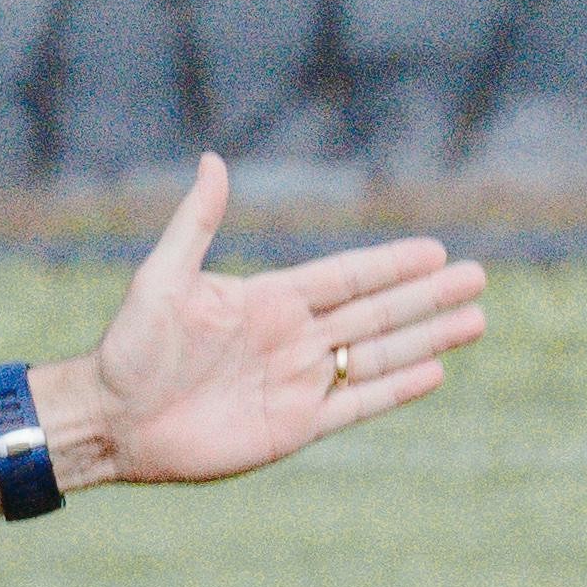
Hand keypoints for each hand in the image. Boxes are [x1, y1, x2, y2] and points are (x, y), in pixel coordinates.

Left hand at [83, 153, 486, 483]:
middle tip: (477, 277)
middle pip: (375, 313)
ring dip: (426, 338)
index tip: (435, 250)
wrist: (109, 419)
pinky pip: (356, 405)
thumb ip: (195, 224)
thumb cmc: (128, 348)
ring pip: (376, 356)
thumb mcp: (161, 278)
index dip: (389, 265)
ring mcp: (296, 382)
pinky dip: (395, 389)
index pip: (344, 277)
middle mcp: (290, 339)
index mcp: (267, 301)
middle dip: (426, 297)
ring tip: (475, 320)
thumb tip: (212, 160)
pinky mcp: (293, 426)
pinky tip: (433, 371)